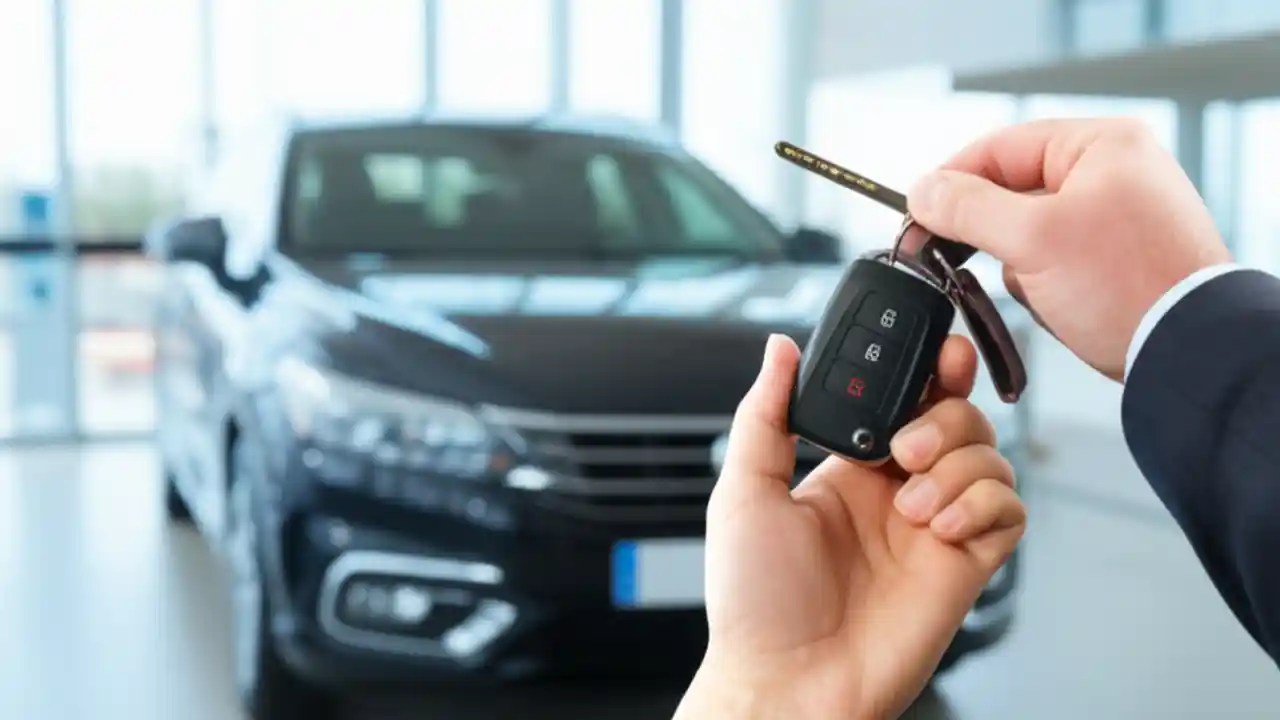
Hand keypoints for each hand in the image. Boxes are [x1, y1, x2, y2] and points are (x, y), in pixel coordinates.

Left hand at [674, 334, 1025, 719]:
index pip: (903, 399)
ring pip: (989, 457)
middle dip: (946, 413)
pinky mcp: (965, 565)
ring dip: (958, 464)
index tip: (935, 349)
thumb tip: (779, 349)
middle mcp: (896, 492)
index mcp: (848, 470)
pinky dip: (983, 503)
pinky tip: (940, 526)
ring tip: (912, 504)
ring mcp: (934, 527)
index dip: (926, 370)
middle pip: (957, 417)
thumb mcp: (744, 491)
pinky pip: (1009, 511)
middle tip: (907, 446)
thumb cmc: (755, 601)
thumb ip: (766, 413)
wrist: (787, 682)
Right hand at [905, 117, 1231, 380]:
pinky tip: (1061, 304)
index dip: (950, 180)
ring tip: (1045, 290)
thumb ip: (967, 209)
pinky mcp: (1117, 257)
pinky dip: (1045, 284)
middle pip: (1012, 190)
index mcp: (1101, 145)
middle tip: (955, 257)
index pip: (999, 147)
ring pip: (1029, 231)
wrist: (1187, 353)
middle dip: (992, 235)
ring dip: (1021, 265)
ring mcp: (1118, 216)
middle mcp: (1113, 171)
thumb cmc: (1131, 287)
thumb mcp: (1032, 240)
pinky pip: (1054, 260)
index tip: (916, 212)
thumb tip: (922, 191)